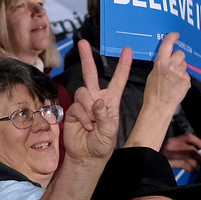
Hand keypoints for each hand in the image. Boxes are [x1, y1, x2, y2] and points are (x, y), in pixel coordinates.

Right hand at [63, 40, 130, 162]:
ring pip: (83, 91)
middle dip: (87, 58)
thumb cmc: (103, 144)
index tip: (127, 50)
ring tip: (92, 123)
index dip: (123, 65)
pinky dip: (82, 116)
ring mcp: (83, 104)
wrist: (87, 156)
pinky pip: (76, 105)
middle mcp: (96, 98)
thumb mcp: (111, 131)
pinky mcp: (73, 110)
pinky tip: (86, 126)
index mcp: (111, 101)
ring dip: (88, 107)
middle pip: (91, 74)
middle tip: (83, 43)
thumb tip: (97, 102)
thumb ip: (106, 116)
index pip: (118, 80)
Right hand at [143, 32, 190, 112]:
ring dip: (180, 67)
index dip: (172, 37)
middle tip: (172, 64)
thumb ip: (161, 63)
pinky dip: (182, 77)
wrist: (159, 105)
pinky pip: (186, 74)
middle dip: (177, 57)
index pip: (168, 44)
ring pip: (184, 64)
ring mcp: (181, 73)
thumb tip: (167, 58)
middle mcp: (172, 66)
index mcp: (161, 62)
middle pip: (180, 53)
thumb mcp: (152, 73)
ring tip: (173, 77)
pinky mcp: (187, 80)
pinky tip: (176, 84)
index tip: (175, 34)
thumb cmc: (153, 91)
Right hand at [162, 133, 200, 172]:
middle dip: (199, 157)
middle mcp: (171, 145)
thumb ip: (180, 149)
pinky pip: (183, 164)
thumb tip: (196, 153)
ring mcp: (169, 153)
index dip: (198, 141)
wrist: (147, 162)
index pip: (188, 137)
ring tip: (200, 169)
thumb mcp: (169, 150)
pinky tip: (192, 171)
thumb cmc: (158, 157)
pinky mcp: (168, 162)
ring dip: (197, 164)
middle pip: (190, 149)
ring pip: (188, 157)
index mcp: (172, 140)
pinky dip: (190, 168)